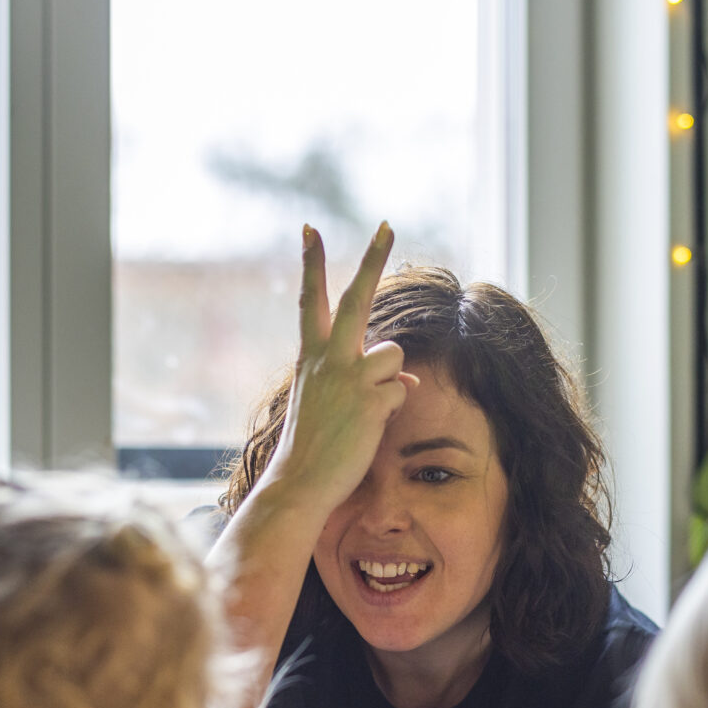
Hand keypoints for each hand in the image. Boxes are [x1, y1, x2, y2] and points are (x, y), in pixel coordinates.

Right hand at [261, 223, 417, 512]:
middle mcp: (328, 358)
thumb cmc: (312, 448)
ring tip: (362, 412)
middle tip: (386, 224)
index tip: (310, 228)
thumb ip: (362, 381)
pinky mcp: (371, 398)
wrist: (299, 483)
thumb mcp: (329, 404)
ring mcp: (349, 375)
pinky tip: (369, 428)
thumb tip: (408, 376)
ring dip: (389, 379)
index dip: (311, 263)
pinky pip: (401, 390)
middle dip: (372, 258)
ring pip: (393, 354)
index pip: (309, 301)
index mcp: (310, 357)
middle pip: (356, 297)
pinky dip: (392, 409)